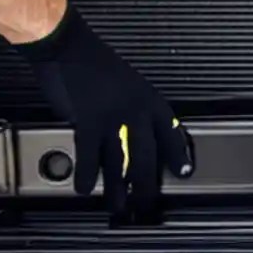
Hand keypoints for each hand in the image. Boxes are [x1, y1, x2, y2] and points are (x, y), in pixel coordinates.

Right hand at [16, 6, 192, 221]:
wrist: (69, 46)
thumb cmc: (94, 63)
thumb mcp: (127, 83)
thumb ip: (133, 108)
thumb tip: (134, 131)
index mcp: (149, 99)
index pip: (171, 132)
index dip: (178, 154)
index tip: (184, 172)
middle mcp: (136, 111)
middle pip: (147, 157)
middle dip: (147, 185)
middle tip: (146, 205)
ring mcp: (114, 118)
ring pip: (121, 162)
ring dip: (118, 188)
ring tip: (119, 206)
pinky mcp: (88, 122)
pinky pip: (90, 156)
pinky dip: (86, 175)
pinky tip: (85, 188)